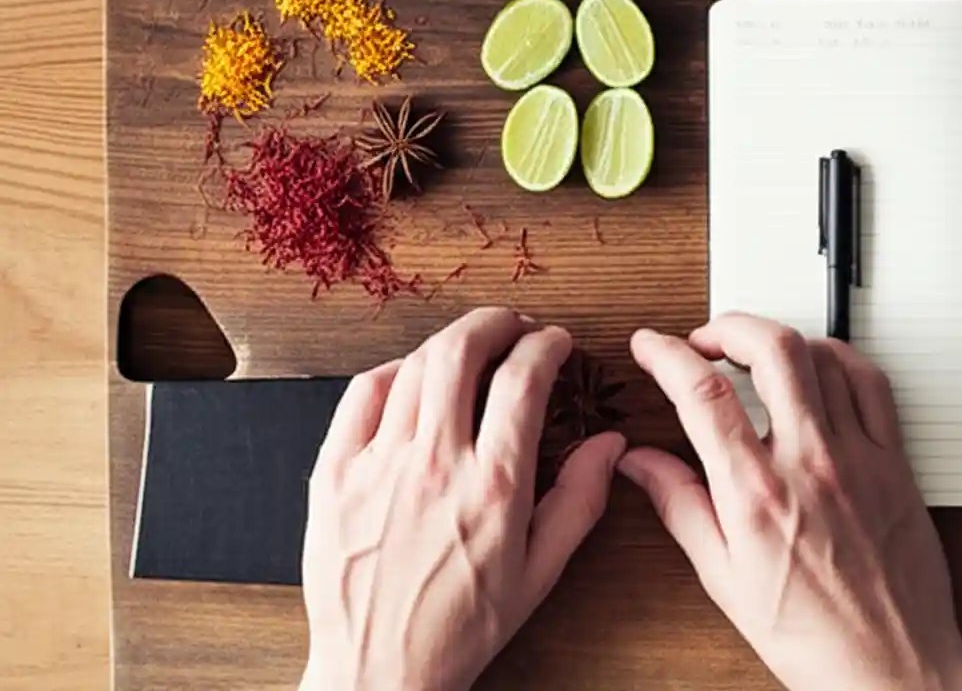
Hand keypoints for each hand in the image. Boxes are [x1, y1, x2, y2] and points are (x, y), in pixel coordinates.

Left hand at [300, 308, 625, 690]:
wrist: (379, 672)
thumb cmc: (461, 627)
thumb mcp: (540, 572)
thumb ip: (580, 499)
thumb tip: (608, 443)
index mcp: (493, 487)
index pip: (523, 380)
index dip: (545, 345)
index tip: (555, 343)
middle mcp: (433, 465)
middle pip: (463, 351)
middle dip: (497, 323)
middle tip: (514, 326)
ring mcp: (377, 464)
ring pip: (416, 365)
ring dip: (450, 341)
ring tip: (471, 346)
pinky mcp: (334, 472)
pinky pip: (363, 394)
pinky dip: (396, 371)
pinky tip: (413, 378)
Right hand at [621, 313, 961, 690]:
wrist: (891, 670)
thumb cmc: (812, 638)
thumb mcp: (723, 579)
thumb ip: (679, 506)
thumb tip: (639, 462)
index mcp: (757, 495)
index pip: (703, 393)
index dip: (666, 353)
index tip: (649, 345)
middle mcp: (810, 464)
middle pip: (771, 349)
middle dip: (727, 325)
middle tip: (704, 339)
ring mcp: (859, 458)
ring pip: (822, 356)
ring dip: (779, 340)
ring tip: (754, 354)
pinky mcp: (895, 463)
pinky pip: (872, 384)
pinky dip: (839, 358)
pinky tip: (819, 368)